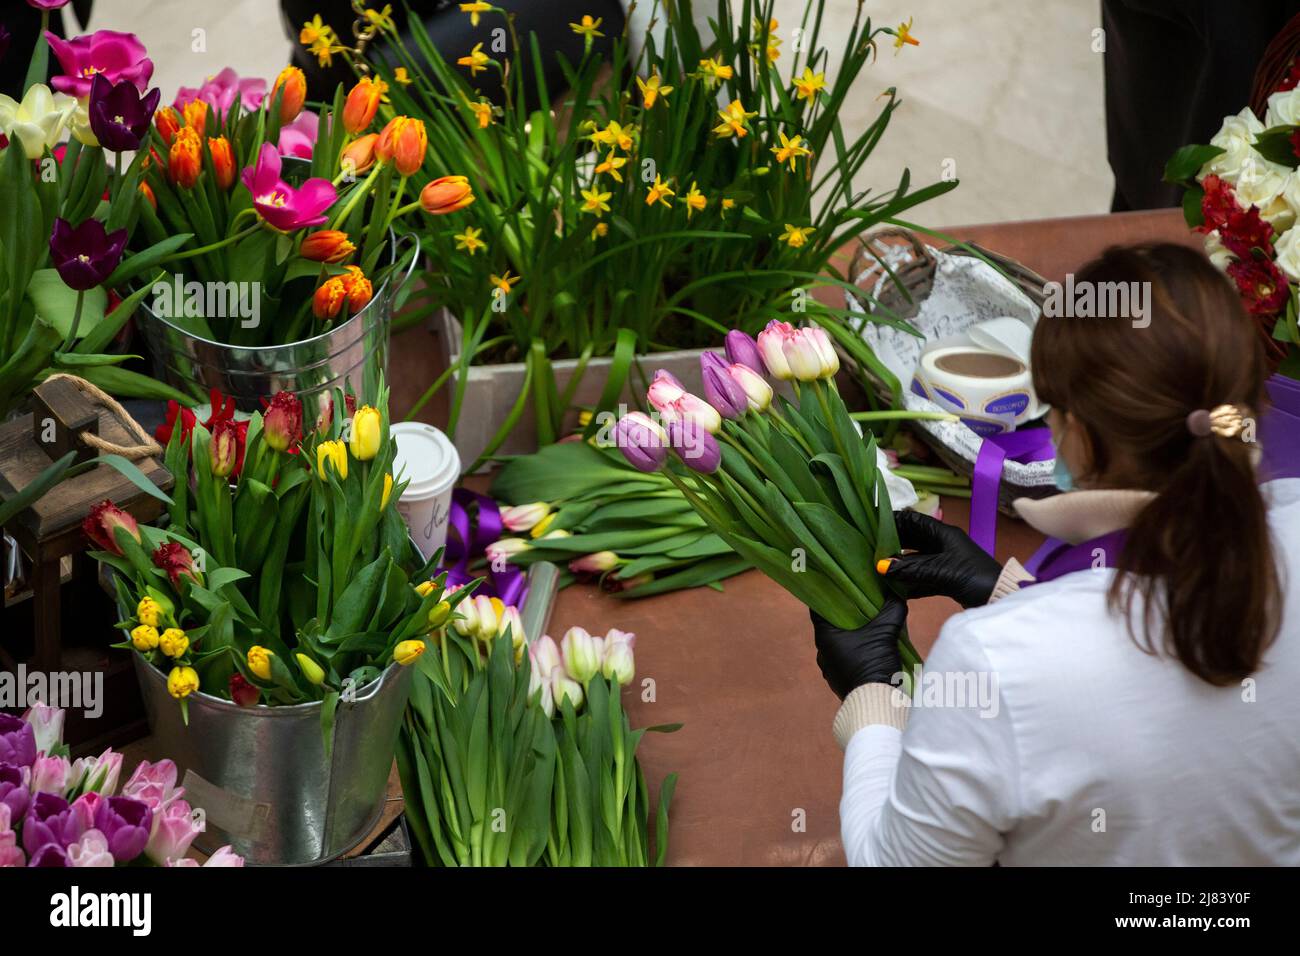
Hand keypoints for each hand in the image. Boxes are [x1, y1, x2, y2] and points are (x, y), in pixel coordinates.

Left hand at [810, 598, 906, 699]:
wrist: (877, 703)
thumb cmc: (874, 664)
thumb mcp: (885, 633)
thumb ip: (891, 611)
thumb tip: (897, 595)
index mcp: (825, 637)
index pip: (818, 609)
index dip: (827, 596)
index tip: (837, 586)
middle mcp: (822, 652)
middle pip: (830, 626)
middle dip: (845, 615)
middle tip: (859, 602)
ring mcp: (830, 669)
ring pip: (838, 644)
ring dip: (851, 636)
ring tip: (868, 626)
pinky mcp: (840, 681)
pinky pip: (844, 660)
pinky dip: (855, 652)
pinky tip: (870, 648)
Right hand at [881, 510, 1002, 607]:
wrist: (999, 597)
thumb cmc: (973, 576)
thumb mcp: (940, 570)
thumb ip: (910, 569)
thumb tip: (881, 566)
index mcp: (944, 533)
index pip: (914, 520)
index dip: (894, 520)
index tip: (873, 525)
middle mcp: (943, 544)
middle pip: (913, 540)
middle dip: (893, 544)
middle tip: (871, 549)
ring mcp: (945, 562)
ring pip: (916, 560)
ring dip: (900, 565)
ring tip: (879, 569)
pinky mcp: (947, 579)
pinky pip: (923, 577)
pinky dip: (911, 581)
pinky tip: (897, 589)